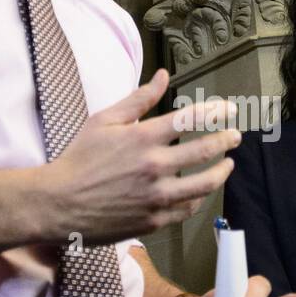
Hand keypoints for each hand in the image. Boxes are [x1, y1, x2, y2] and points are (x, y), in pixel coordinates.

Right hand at [38, 69, 238, 244]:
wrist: (59, 204)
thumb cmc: (79, 159)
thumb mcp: (104, 121)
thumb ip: (138, 99)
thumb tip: (164, 76)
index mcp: (143, 138)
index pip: (191, 119)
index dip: (216, 112)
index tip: (230, 110)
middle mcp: (155, 167)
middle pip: (205, 151)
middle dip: (226, 140)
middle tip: (235, 136)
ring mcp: (157, 197)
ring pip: (204, 184)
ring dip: (221, 172)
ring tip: (228, 165)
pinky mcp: (154, 220)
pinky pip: (187, 209)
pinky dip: (200, 198)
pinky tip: (203, 191)